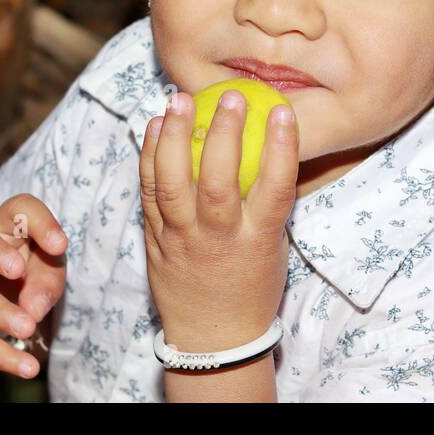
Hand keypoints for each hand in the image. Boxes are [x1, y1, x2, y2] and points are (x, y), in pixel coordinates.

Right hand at [0, 193, 67, 377]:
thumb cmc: (26, 267)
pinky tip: (22, 365)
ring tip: (27, 330)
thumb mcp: (46, 268)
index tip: (60, 246)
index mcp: (4, 221)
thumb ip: (46, 282)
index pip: (20, 208)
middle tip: (18, 272)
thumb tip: (31, 310)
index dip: (39, 222)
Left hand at [139, 88, 297, 353]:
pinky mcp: (155, 240)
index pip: (274, 190)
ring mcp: (182, 240)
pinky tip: (155, 126)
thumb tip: (273, 144)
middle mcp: (218, 240)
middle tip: (231, 97)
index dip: (281, 149)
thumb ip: (269, 202)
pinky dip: (150, 156)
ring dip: (176, 138)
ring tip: (180, 99)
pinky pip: (149, 193)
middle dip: (225, 135)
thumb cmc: (252, 285)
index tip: (284, 111)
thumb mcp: (273, 246)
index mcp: (256, 242)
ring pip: (174, 185)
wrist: (212, 338)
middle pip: (219, 184)